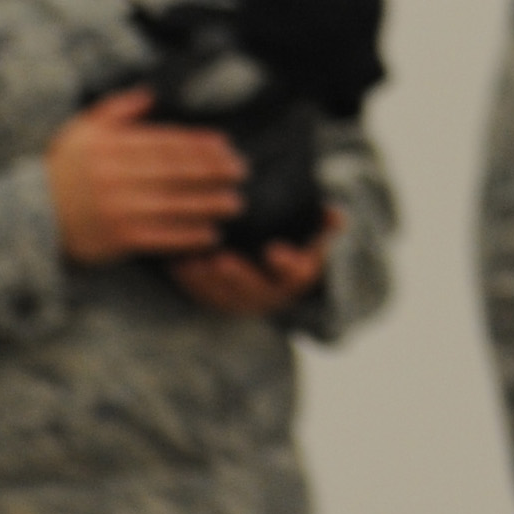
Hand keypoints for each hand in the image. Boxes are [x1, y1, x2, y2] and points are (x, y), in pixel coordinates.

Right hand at [47, 88, 246, 264]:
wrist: (29, 215)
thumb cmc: (63, 171)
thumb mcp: (82, 131)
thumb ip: (118, 110)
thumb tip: (151, 93)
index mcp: (109, 147)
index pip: (164, 143)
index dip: (198, 145)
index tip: (224, 146)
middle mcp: (115, 176)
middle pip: (175, 172)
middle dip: (213, 171)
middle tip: (241, 171)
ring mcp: (118, 209)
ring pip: (174, 204)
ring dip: (209, 204)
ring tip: (235, 202)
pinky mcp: (118, 239)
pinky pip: (162, 237)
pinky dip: (188, 236)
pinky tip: (211, 233)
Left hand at [170, 211, 341, 315]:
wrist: (269, 267)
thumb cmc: (294, 244)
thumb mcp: (315, 233)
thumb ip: (327, 224)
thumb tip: (335, 213)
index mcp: (296, 277)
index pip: (297, 276)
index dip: (286, 264)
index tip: (274, 251)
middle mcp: (270, 294)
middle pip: (254, 292)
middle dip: (237, 278)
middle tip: (222, 260)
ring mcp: (241, 301)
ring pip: (223, 298)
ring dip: (207, 283)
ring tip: (194, 262)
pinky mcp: (216, 299)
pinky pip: (201, 296)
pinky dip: (189, 282)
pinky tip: (177, 263)